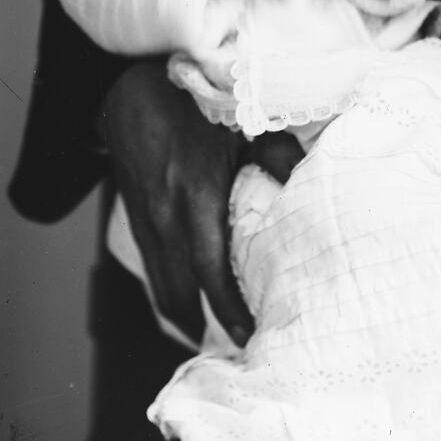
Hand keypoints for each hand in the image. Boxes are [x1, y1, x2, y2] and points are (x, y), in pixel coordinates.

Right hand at [102, 60, 301, 346]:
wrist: (130, 91)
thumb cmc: (193, 102)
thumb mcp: (243, 121)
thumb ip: (278, 154)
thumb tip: (310, 186)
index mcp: (196, 198)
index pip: (212, 273)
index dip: (230, 310)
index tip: (251, 335)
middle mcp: (166, 219)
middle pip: (180, 295)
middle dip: (205, 327)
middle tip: (239, 349)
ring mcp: (146, 222)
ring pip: (160, 288)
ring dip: (184, 317)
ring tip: (216, 339)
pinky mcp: (135, 220)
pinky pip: (152, 269)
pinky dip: (169, 292)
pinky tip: (190, 302)